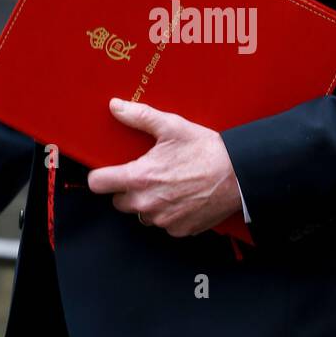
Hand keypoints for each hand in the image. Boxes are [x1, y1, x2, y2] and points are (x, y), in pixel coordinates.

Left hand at [87, 98, 242, 236]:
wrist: (238, 175)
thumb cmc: (205, 150)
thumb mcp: (172, 127)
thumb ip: (139, 117)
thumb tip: (115, 106)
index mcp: (139, 178)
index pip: (97, 184)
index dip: (101, 176)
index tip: (108, 172)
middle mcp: (147, 203)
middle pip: (118, 202)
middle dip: (128, 189)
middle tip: (148, 174)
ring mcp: (163, 219)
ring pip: (142, 214)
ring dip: (149, 203)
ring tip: (169, 185)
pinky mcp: (179, 230)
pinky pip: (164, 224)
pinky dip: (169, 214)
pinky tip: (183, 197)